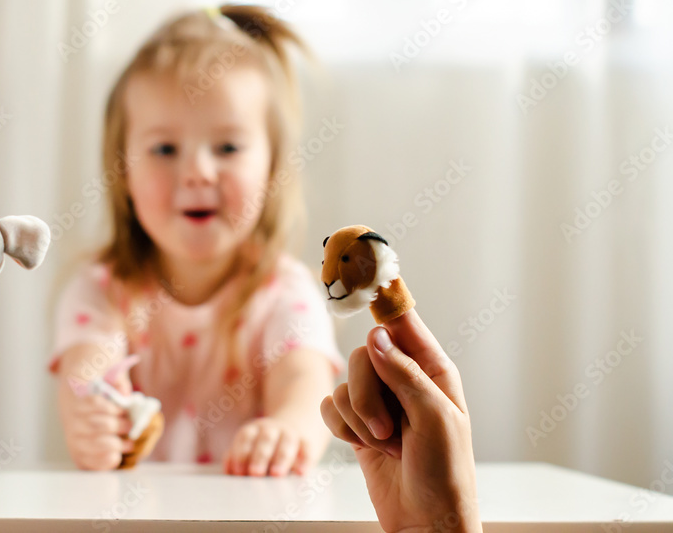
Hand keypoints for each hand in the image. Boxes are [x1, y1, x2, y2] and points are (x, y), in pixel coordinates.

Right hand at [57, 350, 136, 470]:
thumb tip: (127, 396)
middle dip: (121, 426)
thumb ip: (117, 386)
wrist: (78, 421)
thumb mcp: (106, 388)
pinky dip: (109, 460)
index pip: (95, 403)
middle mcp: (74, 423)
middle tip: (131, 426)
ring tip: (129, 444)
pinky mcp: (79, 458)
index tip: (124, 409)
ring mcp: (75, 442)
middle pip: (103, 424)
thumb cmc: (98, 406)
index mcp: (79, 404)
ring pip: (100, 444)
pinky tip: (117, 456)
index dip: (113, 407)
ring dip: (118, 444)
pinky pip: (95, 462)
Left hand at [223, 416, 308, 476]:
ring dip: (281, 458)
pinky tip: (301, 473)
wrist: (290, 432)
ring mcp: (290, 434)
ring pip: (287, 442)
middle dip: (260, 456)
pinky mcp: (306, 442)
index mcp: (253, 430)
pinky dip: (304, 461)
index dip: (241, 454)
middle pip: (265, 439)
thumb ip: (236, 458)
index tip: (239, 472)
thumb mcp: (248, 448)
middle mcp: (271, 429)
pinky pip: (307, 449)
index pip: (245, 438)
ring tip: (277, 474)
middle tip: (255, 473)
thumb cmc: (262, 449)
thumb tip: (229, 471)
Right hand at [320, 309, 480, 532]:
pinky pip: (330, 407)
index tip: (362, 267)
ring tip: (387, 447)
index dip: (383, 295)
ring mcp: (377, 401)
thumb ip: (404, 374)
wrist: (424, 520)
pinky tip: (365, 449)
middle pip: (363, 356)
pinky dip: (343, 430)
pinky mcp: (354, 423)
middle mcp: (402, 379)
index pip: (404, 321)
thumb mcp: (435, 419)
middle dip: (368, 396)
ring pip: (344, 384)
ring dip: (359, 421)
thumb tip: (376, 335)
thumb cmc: (444, 474)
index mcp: (432, 370)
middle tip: (388, 429)